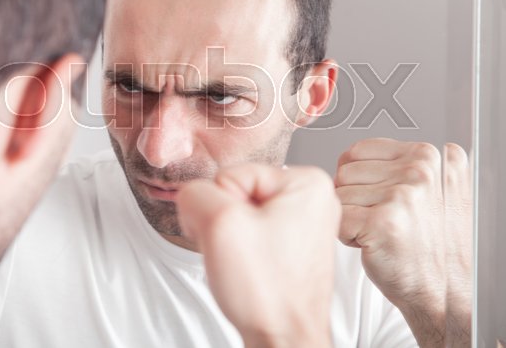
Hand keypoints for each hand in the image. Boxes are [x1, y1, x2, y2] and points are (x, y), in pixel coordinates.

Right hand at [176, 164, 339, 347]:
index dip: (221, 208)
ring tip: (244, 264)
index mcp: (307, 182)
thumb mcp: (219, 223)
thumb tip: (193, 196)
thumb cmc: (267, 292)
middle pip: (236, 192)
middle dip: (224, 222)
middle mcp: (312, 199)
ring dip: (229, 238)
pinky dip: (238, 251)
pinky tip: (248, 270)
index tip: (238, 240)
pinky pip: (249, 233)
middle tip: (239, 254)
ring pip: (238, 213)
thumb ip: (195, 192)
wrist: (283, 341)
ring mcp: (303, 224)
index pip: (231, 175)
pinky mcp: (291, 246)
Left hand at [335, 139, 471, 347]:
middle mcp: (419, 171)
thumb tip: (349, 154)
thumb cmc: (429, 243)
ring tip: (380, 233)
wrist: (443, 291)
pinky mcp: (383, 222)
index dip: (359, 180)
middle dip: (353, 199)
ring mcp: (402, 195)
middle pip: (344, 172)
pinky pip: (337, 218)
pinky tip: (373, 245)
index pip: (357, 151)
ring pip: (338, 194)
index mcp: (428, 155)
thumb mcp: (431, 188)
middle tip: (382, 221)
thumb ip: (401, 163)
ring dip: (350, 217)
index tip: (380, 199)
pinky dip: (346, 236)